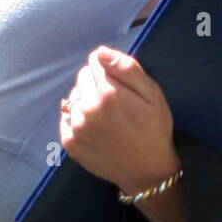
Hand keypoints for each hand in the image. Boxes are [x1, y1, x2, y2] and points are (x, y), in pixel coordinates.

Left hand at [59, 46, 179, 194]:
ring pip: (73, 96)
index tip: (123, 85)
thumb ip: (127, 68)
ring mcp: (76, 126)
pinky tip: (95, 127)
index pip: (96, 63)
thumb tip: (99, 52)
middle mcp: (87, 108)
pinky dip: (77, 117)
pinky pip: (66, 117)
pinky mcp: (69, 141)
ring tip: (106, 116)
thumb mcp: (153, 94)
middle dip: (96, 83)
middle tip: (116, 101)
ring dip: (86, 100)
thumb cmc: (154, 129)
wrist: (146, 170)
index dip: (110, 70)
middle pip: (82, 78)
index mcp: (108, 93)